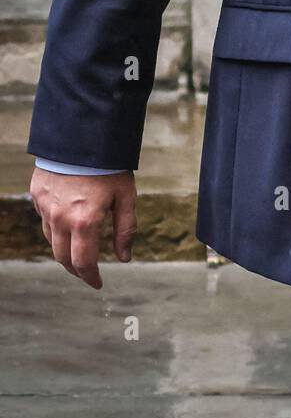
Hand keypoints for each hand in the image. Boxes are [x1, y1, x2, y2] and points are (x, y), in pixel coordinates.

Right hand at [29, 168, 136, 288]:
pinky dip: (55, 226)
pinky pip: (45, 218)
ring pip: (52, 239)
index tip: (98, 283)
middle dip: (76, 269)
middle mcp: (60, 219)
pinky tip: (67, 221)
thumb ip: (125, 229)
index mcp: (84, 222)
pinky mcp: (38, 194)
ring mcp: (45, 207)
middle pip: (63, 257)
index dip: (91, 277)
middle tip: (87, 271)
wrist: (82, 134)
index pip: (84, 263)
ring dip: (64, 249)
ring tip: (78, 248)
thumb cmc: (109, 165)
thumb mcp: (126, 196)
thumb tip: (124, 257)